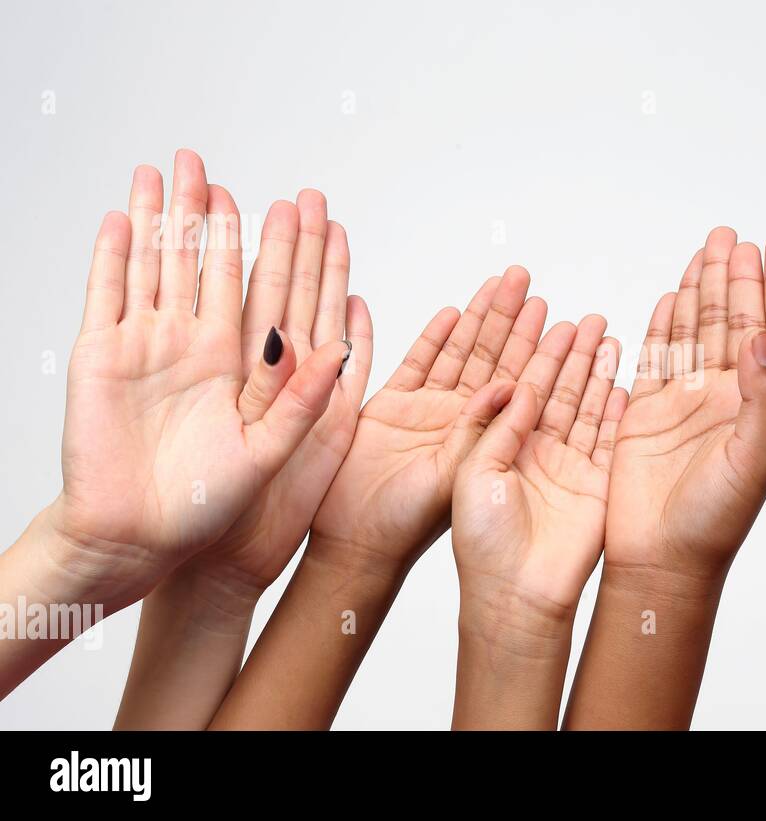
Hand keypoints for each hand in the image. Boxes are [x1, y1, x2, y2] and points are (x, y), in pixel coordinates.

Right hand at [49, 151, 347, 607]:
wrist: (142, 540)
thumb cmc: (210, 510)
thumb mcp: (274, 456)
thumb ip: (305, 403)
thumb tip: (340, 350)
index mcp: (246, 366)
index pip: (268, 290)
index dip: (281, 247)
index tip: (298, 205)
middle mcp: (199, 346)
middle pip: (210, 263)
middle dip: (213, 211)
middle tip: (213, 162)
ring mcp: (148, 345)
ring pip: (158, 265)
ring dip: (162, 217)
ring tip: (167, 169)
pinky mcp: (102, 355)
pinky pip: (108, 294)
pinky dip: (114, 255)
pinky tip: (122, 218)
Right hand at [309, 267, 548, 572]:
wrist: (360, 545)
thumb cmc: (414, 525)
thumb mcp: (467, 476)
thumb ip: (491, 430)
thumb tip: (518, 385)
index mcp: (488, 439)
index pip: (523, 384)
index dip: (544, 351)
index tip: (568, 320)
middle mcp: (463, 421)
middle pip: (495, 358)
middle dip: (514, 319)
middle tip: (531, 281)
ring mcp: (429, 412)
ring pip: (461, 353)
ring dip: (482, 318)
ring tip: (502, 283)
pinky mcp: (392, 407)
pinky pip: (418, 363)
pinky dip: (435, 337)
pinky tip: (456, 312)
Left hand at [453, 320, 622, 622]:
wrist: (514, 595)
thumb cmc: (481, 543)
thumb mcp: (470, 471)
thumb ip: (493, 425)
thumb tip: (517, 382)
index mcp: (494, 442)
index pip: (514, 381)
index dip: (527, 345)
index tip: (541, 310)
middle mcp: (532, 449)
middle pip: (552, 386)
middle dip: (566, 349)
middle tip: (582, 316)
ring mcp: (566, 465)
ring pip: (583, 405)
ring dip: (594, 370)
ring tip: (606, 333)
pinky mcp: (596, 484)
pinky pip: (609, 438)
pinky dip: (618, 409)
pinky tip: (625, 379)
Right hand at [604, 227, 765, 578]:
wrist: (663, 561)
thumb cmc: (716, 524)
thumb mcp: (755, 461)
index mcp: (762, 407)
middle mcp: (728, 400)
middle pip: (733, 323)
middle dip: (738, 276)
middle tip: (740, 233)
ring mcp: (687, 404)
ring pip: (696, 332)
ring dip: (704, 289)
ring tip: (711, 247)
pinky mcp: (648, 413)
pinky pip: (657, 358)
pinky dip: (663, 325)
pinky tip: (674, 293)